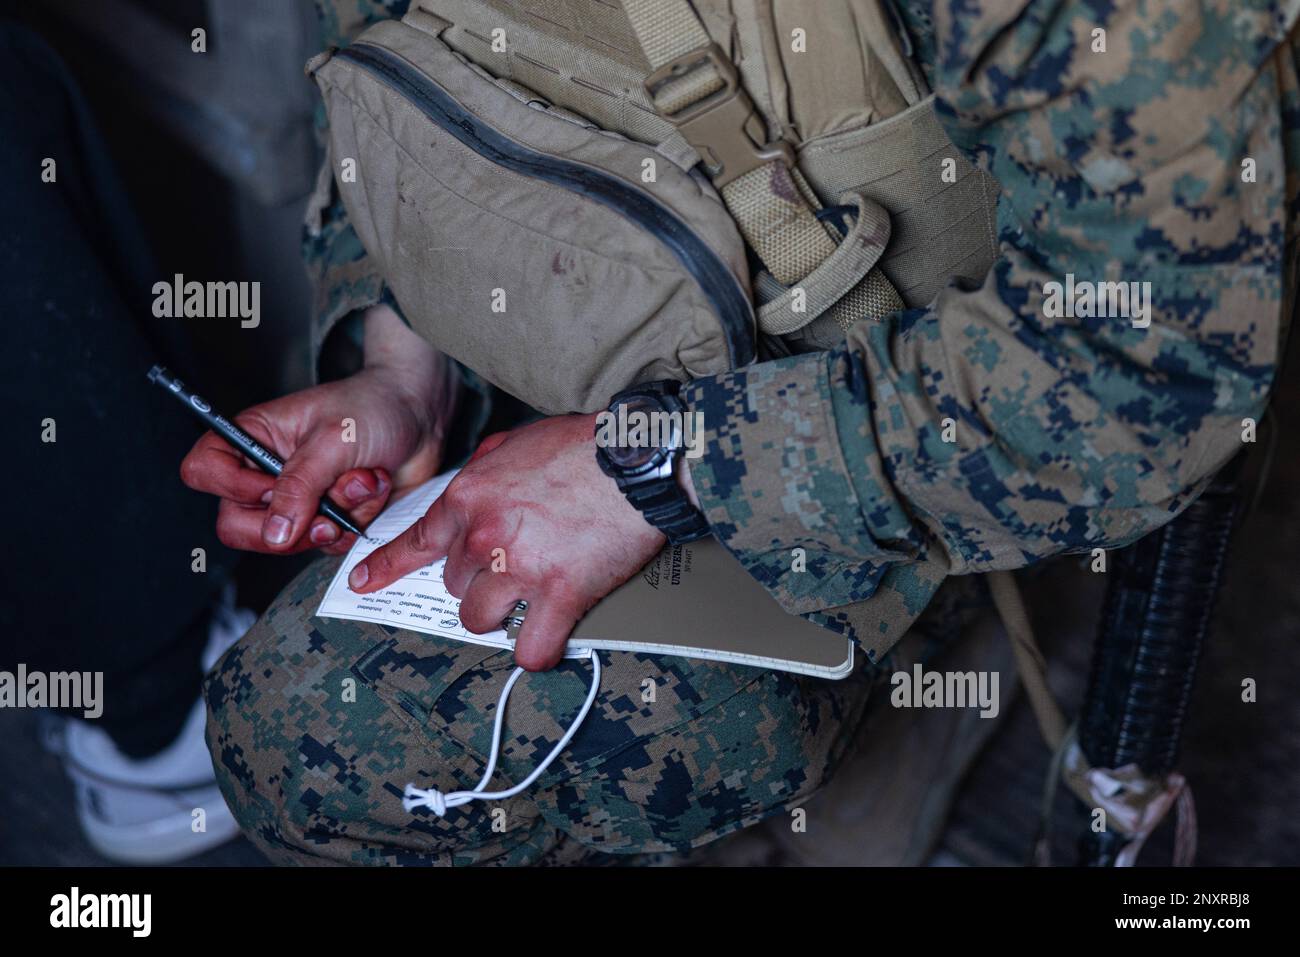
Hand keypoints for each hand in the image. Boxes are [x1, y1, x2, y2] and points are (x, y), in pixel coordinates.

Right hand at [181, 306, 454, 553]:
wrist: (420, 416)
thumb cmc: (372, 407)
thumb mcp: (332, 440)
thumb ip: (300, 487)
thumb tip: (275, 533)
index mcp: (253, 439)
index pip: (203, 472)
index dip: (232, 488)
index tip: (274, 487)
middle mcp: (267, 473)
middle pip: (237, 526)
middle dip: (290, 523)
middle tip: (325, 510)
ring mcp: (297, 500)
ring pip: (289, 541)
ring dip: (336, 516)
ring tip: (364, 480)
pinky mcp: (328, 519)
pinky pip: (329, 544)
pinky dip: (357, 521)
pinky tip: (374, 488)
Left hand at [348, 413, 667, 670]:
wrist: (635, 458)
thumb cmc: (582, 446)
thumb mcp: (516, 442)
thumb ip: (485, 469)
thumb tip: (475, 488)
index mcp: (470, 497)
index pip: (416, 542)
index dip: (385, 567)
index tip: (363, 584)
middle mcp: (485, 536)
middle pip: (455, 585)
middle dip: (479, 579)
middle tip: (515, 563)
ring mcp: (519, 568)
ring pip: (480, 618)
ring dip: (501, 613)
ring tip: (531, 594)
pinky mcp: (560, 595)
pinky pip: (532, 649)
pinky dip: (537, 651)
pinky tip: (545, 640)